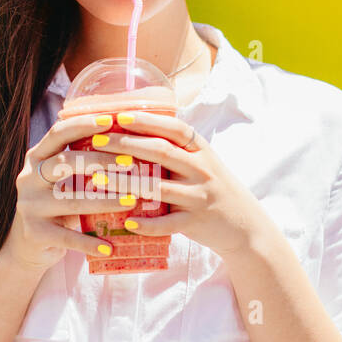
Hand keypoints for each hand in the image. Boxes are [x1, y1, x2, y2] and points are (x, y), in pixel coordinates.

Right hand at [4, 112, 141, 270]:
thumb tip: (127, 138)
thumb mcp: (63, 180)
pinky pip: (67, 236)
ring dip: (105, 200)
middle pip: (65, 161)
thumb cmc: (57, 204)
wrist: (28, 245)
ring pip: (72, 200)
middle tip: (131, 162)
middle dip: (101, 160)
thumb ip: (81, 161)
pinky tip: (110, 246)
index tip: (110, 119)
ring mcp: (29, 205)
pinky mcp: (34, 232)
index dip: (83, 124)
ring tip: (132, 201)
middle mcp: (28, 178)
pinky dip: (90, 243)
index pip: (59, 133)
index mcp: (37, 158)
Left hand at [86, 108, 274, 261]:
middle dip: (126, 144)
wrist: (245, 226)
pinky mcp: (195, 223)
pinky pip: (167, 224)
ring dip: (125, 183)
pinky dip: (147, 224)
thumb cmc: (215, 190)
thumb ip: (177, 149)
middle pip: (161, 152)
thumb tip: (137, 130)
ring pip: (158, 187)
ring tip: (98, 179)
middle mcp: (201, 170)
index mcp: (201, 150)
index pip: (174, 128)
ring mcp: (199, 196)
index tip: (119, 115)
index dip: (147, 120)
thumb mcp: (203, 163)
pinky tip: (127, 222)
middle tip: (96, 140)